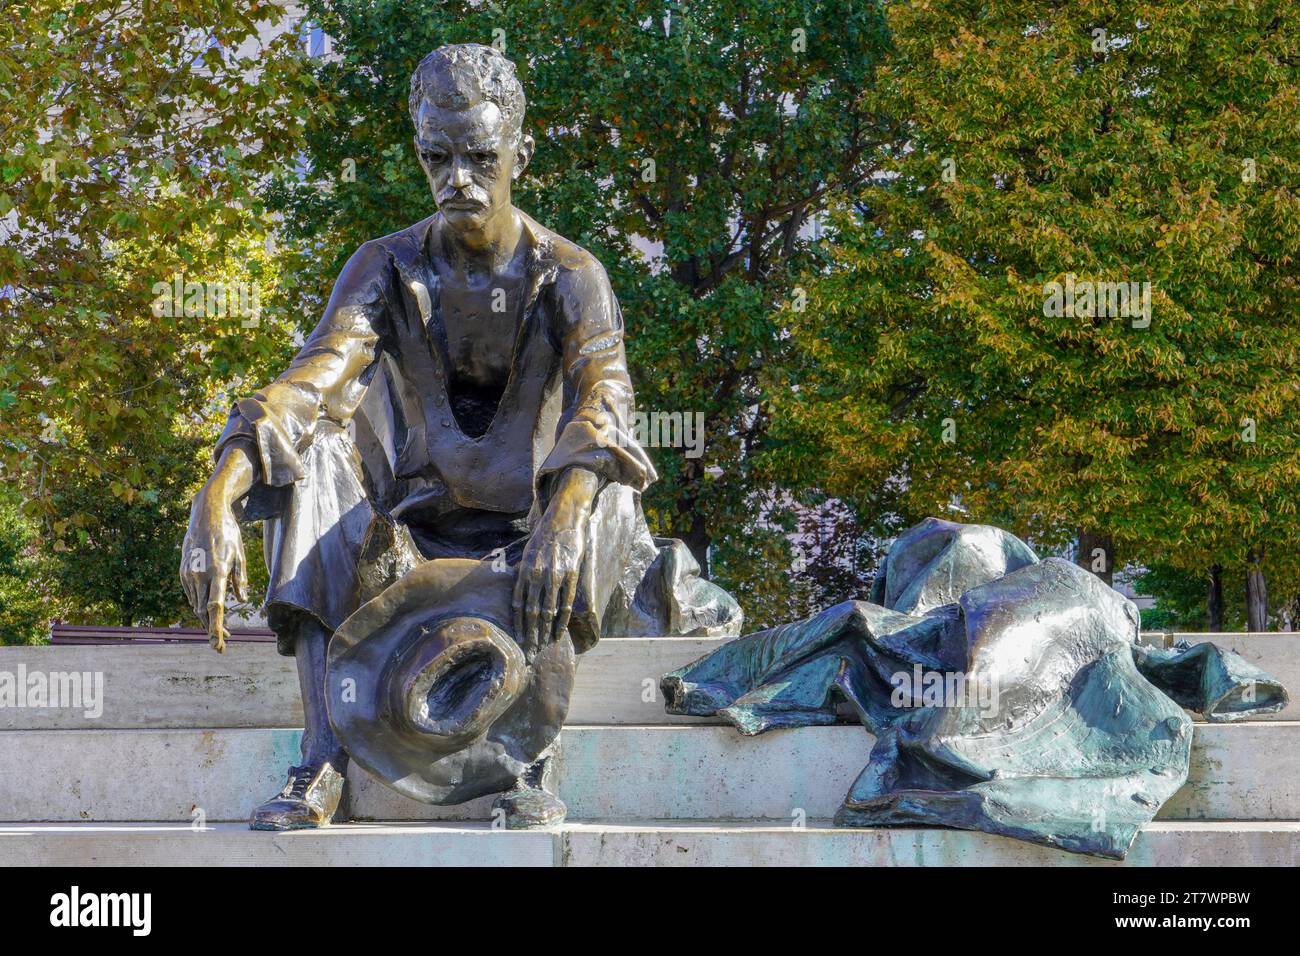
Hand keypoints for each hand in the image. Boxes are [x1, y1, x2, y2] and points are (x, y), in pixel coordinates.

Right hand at [179, 443, 256, 651]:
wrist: (206, 514)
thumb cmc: (229, 533)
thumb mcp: (240, 555)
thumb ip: (240, 579)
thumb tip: (242, 600)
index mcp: (217, 572)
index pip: (216, 608)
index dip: (216, 629)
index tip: (218, 646)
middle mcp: (200, 575)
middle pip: (203, 612)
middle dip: (213, 629)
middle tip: (223, 643)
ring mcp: (189, 573)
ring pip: (195, 605)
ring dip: (206, 619)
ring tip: (221, 630)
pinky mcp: (183, 571)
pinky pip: (192, 594)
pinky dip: (199, 604)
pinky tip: (209, 608)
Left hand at [513, 468, 597, 661]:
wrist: (564, 517)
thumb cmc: (545, 536)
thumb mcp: (528, 552)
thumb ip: (522, 572)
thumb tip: (518, 591)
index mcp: (524, 570)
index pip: (519, 604)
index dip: (518, 625)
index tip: (518, 641)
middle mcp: (537, 574)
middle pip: (532, 612)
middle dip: (530, 634)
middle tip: (529, 653)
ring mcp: (555, 575)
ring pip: (548, 610)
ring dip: (545, 631)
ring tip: (543, 646)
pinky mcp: (571, 574)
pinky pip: (566, 602)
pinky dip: (562, 620)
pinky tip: (559, 632)